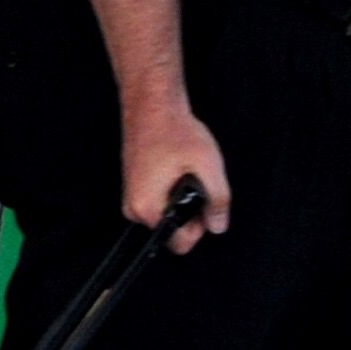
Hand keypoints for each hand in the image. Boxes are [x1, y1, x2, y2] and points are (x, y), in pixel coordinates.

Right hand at [121, 97, 228, 252]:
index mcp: (147, 207)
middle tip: (196, 181)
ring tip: (184, 171)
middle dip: (190, 212)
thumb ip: (218, 200)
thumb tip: (219, 224)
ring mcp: (132, 198)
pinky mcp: (134, 188)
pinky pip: (159, 202)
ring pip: (167, 216)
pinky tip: (175, 168)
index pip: (180, 243)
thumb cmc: (174, 130)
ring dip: (181, 200)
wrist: (152, 106)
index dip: (200, 226)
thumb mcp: (208, 165)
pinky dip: (172, 191)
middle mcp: (134, 208)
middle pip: (172, 230)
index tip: (204, 202)